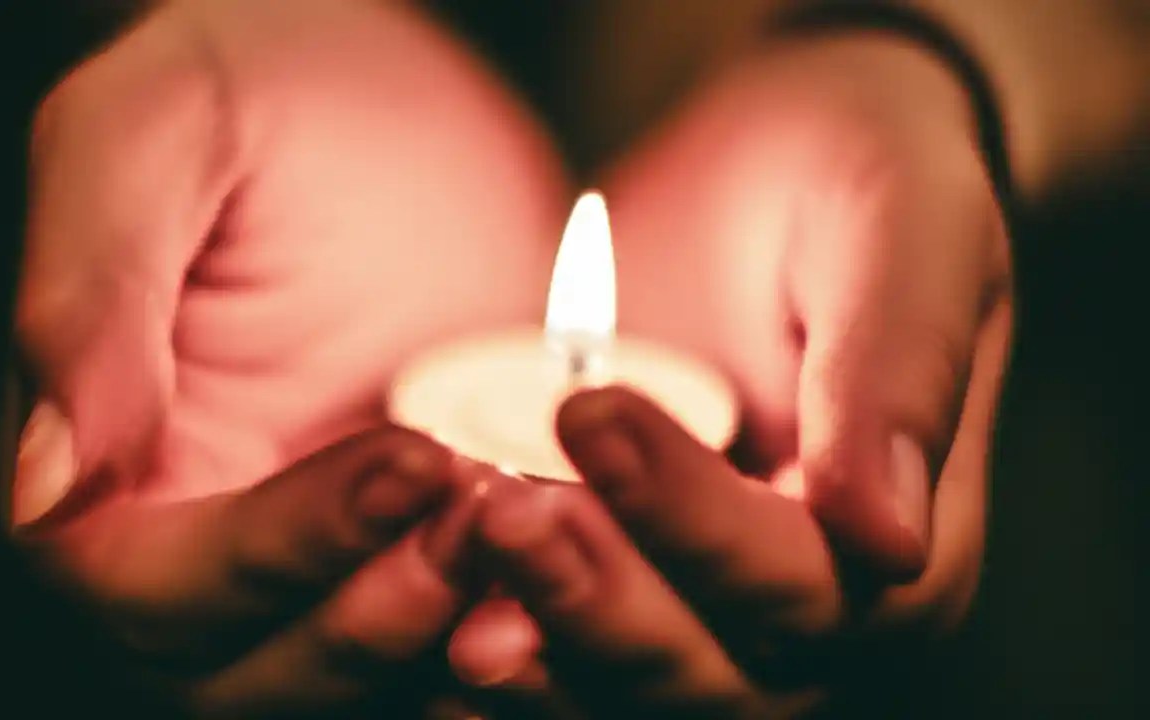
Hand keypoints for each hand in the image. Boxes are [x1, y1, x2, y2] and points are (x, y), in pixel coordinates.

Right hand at [12, 1, 562, 714]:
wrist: (397, 103)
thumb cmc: (263, 93)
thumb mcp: (157, 133)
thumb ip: (90, 292)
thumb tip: (47, 480)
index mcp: (113, 462)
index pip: (154, 585)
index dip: (274, 552)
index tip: (407, 459)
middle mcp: (208, 534)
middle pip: (254, 671)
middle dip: (375, 615)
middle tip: (488, 507)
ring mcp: (324, 553)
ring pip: (361, 680)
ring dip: (455, 640)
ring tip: (546, 535)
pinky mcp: (422, 544)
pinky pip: (458, 640)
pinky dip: (521, 633)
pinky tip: (590, 568)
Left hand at [462, 34, 1013, 716]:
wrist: (762, 176)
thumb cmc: (850, 180)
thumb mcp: (901, 226)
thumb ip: (898, 367)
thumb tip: (888, 534)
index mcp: (901, 545)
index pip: (802, 582)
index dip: (694, 520)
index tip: (591, 411)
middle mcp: (802, 612)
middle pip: (705, 672)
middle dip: (599, 602)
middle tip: (503, 505)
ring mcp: (698, 615)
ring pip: (616, 692)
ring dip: (534, 643)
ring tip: (456, 548)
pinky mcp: (610, 590)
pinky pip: (549, 664)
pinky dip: (492, 649)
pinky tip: (418, 594)